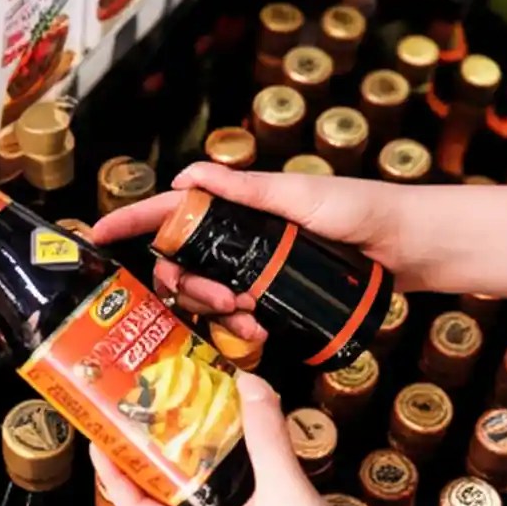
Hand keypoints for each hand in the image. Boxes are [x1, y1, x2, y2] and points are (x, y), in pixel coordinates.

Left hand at [90, 372, 394, 505]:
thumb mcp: (283, 494)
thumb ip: (265, 437)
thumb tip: (249, 384)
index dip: (113, 478)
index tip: (100, 441)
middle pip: (171, 489)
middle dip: (156, 450)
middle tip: (149, 408)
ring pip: (212, 479)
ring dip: (203, 444)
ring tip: (194, 402)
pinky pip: (251, 474)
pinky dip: (245, 446)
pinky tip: (250, 418)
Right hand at [91, 162, 412, 340]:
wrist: (409, 249)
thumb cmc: (362, 210)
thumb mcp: (301, 196)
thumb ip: (246, 189)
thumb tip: (189, 176)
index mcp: (240, 207)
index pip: (173, 210)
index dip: (133, 222)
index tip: (97, 236)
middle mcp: (240, 239)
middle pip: (181, 264)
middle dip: (187, 284)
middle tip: (220, 298)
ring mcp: (256, 270)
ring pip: (205, 296)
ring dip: (214, 310)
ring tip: (246, 316)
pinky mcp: (274, 297)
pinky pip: (235, 318)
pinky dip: (237, 327)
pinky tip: (257, 329)